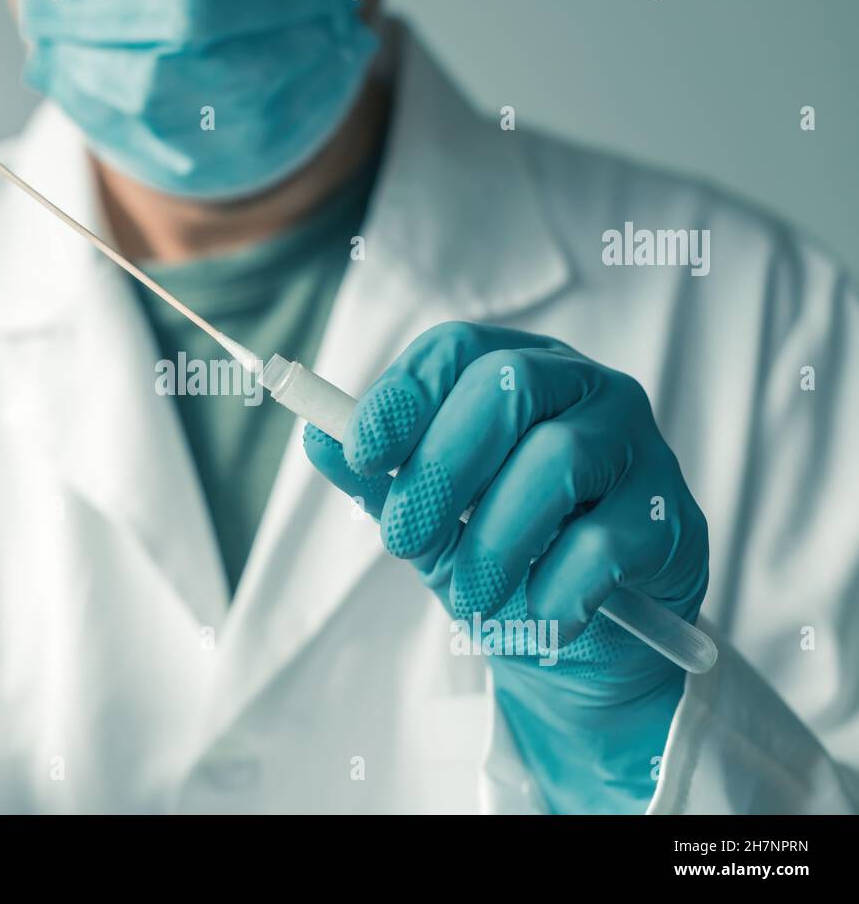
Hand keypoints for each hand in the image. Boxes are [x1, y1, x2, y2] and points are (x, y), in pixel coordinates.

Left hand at [304, 321, 708, 811]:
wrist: (581, 635)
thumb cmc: (500, 555)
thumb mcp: (427, 518)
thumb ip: (377, 479)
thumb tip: (317, 436)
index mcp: (512, 371)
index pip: (454, 350)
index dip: (401, 396)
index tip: (361, 453)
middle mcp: (580, 389)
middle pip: (506, 387)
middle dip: (440, 470)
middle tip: (402, 542)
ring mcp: (634, 444)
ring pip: (557, 459)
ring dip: (494, 541)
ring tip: (470, 598)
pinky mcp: (668, 513)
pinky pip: (605, 541)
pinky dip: (556, 588)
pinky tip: (541, 613)